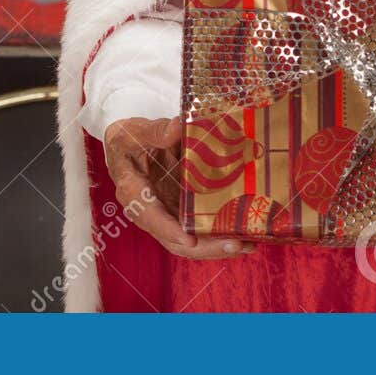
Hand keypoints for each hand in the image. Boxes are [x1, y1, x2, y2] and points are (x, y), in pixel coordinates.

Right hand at [102, 116, 254, 258]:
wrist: (127, 147)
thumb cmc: (128, 140)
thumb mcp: (135, 132)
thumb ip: (156, 131)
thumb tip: (178, 126)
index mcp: (134, 192)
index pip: (150, 216)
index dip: (169, 230)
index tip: (190, 239)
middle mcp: (150, 212)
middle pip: (174, 240)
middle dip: (205, 247)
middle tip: (235, 245)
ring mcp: (167, 214)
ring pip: (190, 241)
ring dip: (217, 246)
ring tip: (248, 244)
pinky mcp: (180, 212)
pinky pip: (198, 230)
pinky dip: (219, 235)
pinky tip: (244, 233)